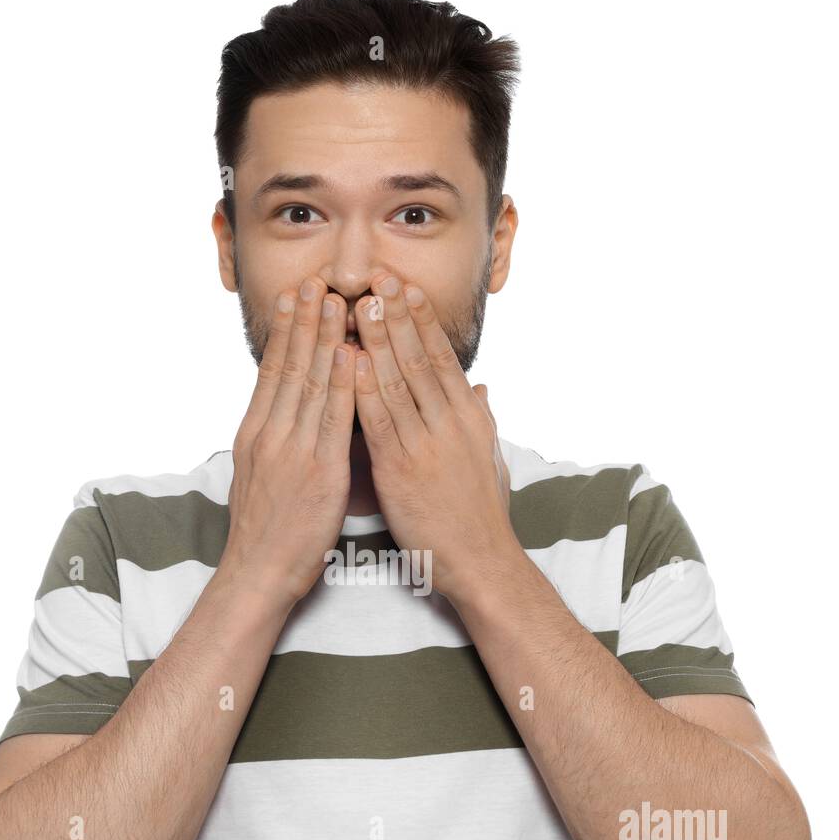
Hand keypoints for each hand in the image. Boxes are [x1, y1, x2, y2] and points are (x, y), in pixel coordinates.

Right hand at [218, 275, 356, 608]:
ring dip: (326, 339)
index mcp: (255, 434)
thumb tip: (283, 418)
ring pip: (311, 384)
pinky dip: (345, 385)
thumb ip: (274, 443)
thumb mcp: (258, 477)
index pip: (273, 371)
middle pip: (290, 367)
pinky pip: (334, 421)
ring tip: (336, 300)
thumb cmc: (265, 533)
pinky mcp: (318, 474)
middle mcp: (271, 435)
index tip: (297, 297)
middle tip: (315, 280)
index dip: (287, 331)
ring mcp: (293, 452)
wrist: (259, 574)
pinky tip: (354, 356)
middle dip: (305, 321)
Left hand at [351, 275, 519, 602]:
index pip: (442, 358)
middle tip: (378, 278)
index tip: (405, 289)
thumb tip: (480, 388)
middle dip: (397, 315)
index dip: (422, 321)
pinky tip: (348, 362)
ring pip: (397, 381)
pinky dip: (362, 388)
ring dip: (375, 341)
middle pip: (419, 359)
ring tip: (358, 305)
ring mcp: (426, 445)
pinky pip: (378, 421)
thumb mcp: (490, 459)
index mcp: (469, 418)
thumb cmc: (482, 516)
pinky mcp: (402, 471)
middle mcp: (450, 424)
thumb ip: (481, 419)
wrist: (482, 561)